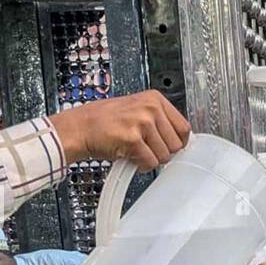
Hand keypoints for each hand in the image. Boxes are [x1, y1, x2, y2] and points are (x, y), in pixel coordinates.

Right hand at [50, 90, 190, 170]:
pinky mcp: (133, 139)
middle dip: (163, 152)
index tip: (168, 146)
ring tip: (137, 151)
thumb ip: (160, 121)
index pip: (184, 128)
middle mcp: (151, 108)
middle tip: (147, 150)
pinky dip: (142, 166)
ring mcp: (142, 122)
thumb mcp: (138, 110)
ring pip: (164, 156)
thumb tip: (180, 141)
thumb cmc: (106, 121)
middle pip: (176, 144)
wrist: (81, 127)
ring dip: (152, 159)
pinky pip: (150, 162)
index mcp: (155, 99)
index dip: (177, 142)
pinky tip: (131, 157)